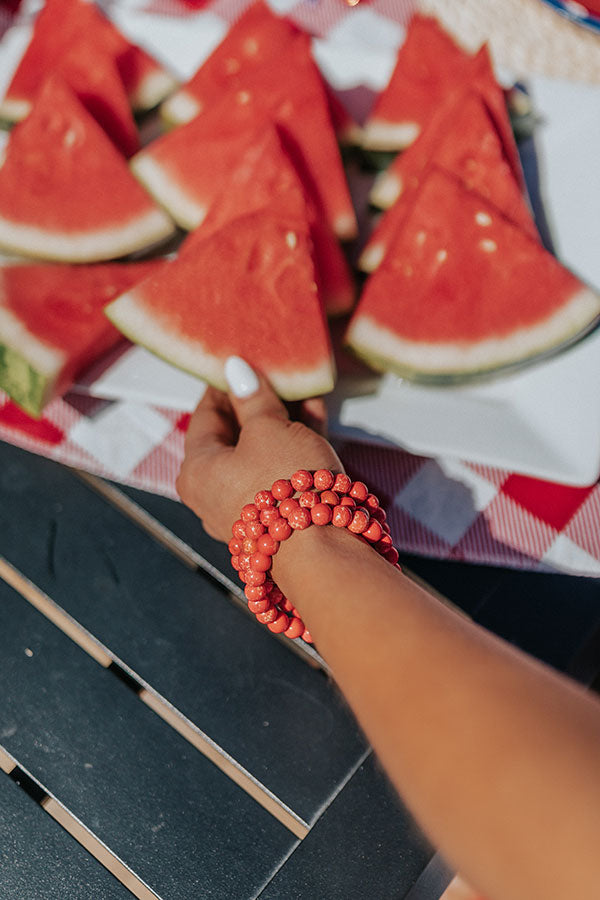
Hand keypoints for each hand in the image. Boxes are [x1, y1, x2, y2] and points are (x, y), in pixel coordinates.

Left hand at [176, 357, 343, 542]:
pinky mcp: (276, 518)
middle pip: (234, 436)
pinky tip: (314, 414)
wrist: (323, 552)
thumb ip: (253, 397)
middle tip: (276, 373)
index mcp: (196, 470)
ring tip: (302, 389)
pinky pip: (279, 472)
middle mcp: (213, 493)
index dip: (225, 385)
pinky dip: (293, 444)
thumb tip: (236, 368)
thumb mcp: (268, 429)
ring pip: (260, 453)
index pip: (205, 415)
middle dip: (259, 402)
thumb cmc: (284, 488)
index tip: (243, 363)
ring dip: (281, 420)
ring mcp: (245, 508)